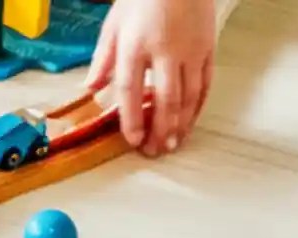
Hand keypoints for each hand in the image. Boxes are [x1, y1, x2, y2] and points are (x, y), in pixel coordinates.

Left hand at [85, 0, 216, 156]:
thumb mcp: (113, 25)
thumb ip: (102, 59)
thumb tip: (89, 89)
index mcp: (135, 46)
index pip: (130, 90)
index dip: (132, 118)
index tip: (133, 140)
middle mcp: (165, 51)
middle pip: (164, 98)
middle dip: (160, 129)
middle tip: (155, 151)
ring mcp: (191, 50)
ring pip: (188, 95)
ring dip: (180, 123)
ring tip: (173, 144)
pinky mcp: (208, 48)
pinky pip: (205, 83)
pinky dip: (198, 106)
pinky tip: (190, 122)